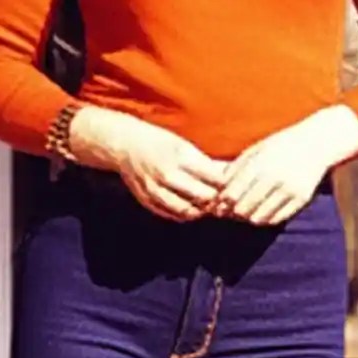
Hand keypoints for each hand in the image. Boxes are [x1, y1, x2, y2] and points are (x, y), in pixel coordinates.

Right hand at [68, 106, 227, 221]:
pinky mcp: (147, 199)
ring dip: (200, 211)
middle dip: (215, 200)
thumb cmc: (160, 142)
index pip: (213, 178)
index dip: (226, 185)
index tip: (232, 186)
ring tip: (205, 206)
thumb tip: (231, 172)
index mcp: (180, 155)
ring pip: (186, 210)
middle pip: (203, 196)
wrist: (125, 145)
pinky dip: (183, 215)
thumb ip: (206, 162)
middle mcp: (167, 173)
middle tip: (223, 200)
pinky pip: (170, 214)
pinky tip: (189, 209)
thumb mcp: (184, 146)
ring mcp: (155, 188)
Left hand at [211, 106, 357, 225]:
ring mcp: (290, 190)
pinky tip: (262, 211)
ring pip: (259, 218)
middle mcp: (275, 177)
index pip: (232, 194)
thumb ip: (236, 169)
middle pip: (243, 209)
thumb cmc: (280, 145)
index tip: (220, 202)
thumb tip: (218, 192)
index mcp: (260, 163)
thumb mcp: (256, 150)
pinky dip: (265, 218)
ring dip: (249, 217)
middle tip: (231, 210)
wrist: (318, 143)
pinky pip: (276, 219)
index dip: (222, 203)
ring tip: (247, 210)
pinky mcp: (301, 199)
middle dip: (233, 212)